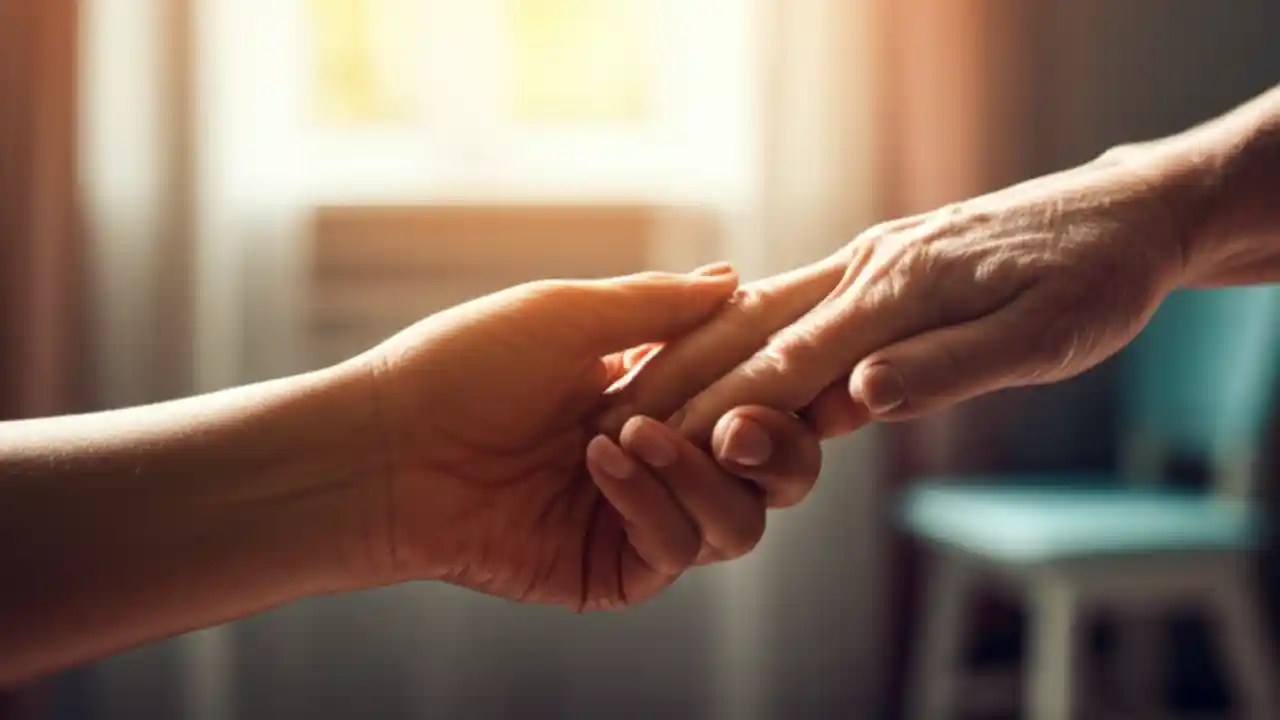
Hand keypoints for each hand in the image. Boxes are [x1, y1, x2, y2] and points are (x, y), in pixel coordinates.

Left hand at [352, 268, 820, 609]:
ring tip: (632, 432)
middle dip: (780, 444)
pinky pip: (679, 549)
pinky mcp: (612, 571)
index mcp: (659, 393)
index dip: (794, 384)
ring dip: (702, 472)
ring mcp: (641, 518)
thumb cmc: (465, 365)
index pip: (760, 395)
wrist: (387, 445)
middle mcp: (663, 458)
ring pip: (742, 521)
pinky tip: (602, 463)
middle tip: (748, 421)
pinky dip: (653, 502)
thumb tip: (733, 277)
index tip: (808, 360)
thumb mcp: (568, 314)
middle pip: (776, 470)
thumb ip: (659, 305)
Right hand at [609, 150, 1185, 440]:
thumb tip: (859, 401)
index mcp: (901, 293)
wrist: (1126, 213)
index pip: (789, 365)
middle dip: (679, 379)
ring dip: (693, 350)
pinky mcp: (877, 260)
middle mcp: (869, 268)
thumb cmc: (1095, 281)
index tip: (657, 448)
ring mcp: (868, 258)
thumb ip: (949, 368)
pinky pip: (791, 296)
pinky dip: (736, 327)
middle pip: (752, 329)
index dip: (719, 410)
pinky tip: (708, 347)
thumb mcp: (1044, 337)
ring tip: (632, 388)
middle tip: (611, 424)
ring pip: (760, 307)